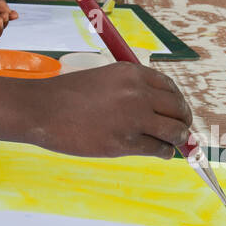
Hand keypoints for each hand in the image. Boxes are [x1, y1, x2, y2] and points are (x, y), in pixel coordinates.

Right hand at [34, 63, 192, 157]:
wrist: (42, 109)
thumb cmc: (68, 96)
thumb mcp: (104, 80)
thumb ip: (130, 90)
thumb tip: (157, 110)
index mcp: (132, 73)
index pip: (170, 87)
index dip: (177, 103)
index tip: (178, 113)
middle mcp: (137, 92)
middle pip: (178, 109)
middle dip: (183, 122)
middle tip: (180, 132)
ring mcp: (133, 117)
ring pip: (175, 131)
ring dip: (177, 140)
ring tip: (171, 144)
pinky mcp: (125, 142)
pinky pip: (159, 149)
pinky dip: (163, 152)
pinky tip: (159, 153)